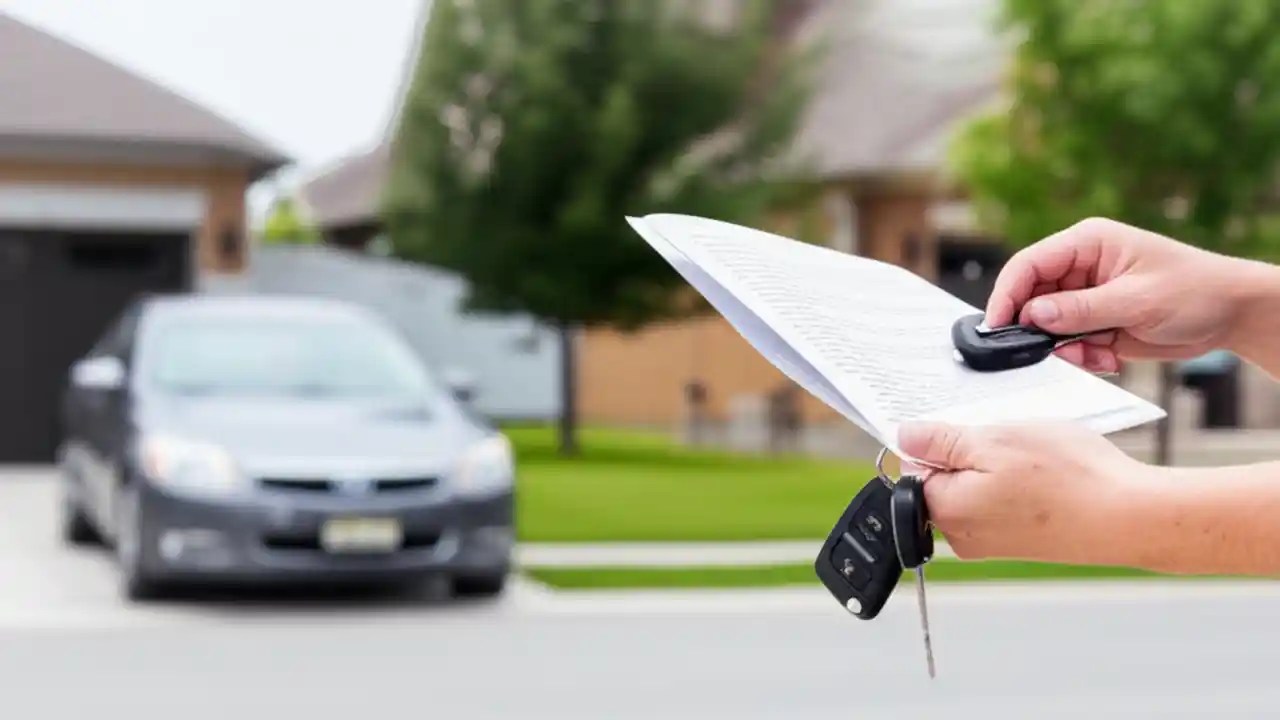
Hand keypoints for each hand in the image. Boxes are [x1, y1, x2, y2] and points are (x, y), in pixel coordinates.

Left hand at [899, 421, 1155, 565]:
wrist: (1131, 518)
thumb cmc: (1069, 479)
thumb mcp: (995, 440)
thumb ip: (941, 441)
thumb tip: (905, 437)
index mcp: (945, 509)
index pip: (912, 468)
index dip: (936, 440)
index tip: (965, 428)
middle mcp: (963, 535)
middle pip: (945, 478)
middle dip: (970, 452)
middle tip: (1008, 438)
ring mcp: (993, 542)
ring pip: (978, 487)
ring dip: (999, 464)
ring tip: (1033, 455)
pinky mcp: (1022, 541)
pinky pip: (1005, 501)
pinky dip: (1020, 482)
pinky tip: (1047, 472)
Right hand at [985, 217, 1253, 373]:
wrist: (1231, 314)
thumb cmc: (1194, 290)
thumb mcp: (1136, 299)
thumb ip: (1081, 309)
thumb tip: (1033, 315)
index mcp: (1087, 243)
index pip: (1029, 264)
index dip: (1007, 294)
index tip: (997, 325)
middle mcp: (1080, 268)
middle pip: (1032, 297)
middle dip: (1037, 328)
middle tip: (1048, 350)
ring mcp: (1086, 296)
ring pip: (1048, 325)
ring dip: (1064, 347)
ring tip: (1095, 355)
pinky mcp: (1095, 322)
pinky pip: (1069, 343)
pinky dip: (1082, 356)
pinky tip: (1109, 358)